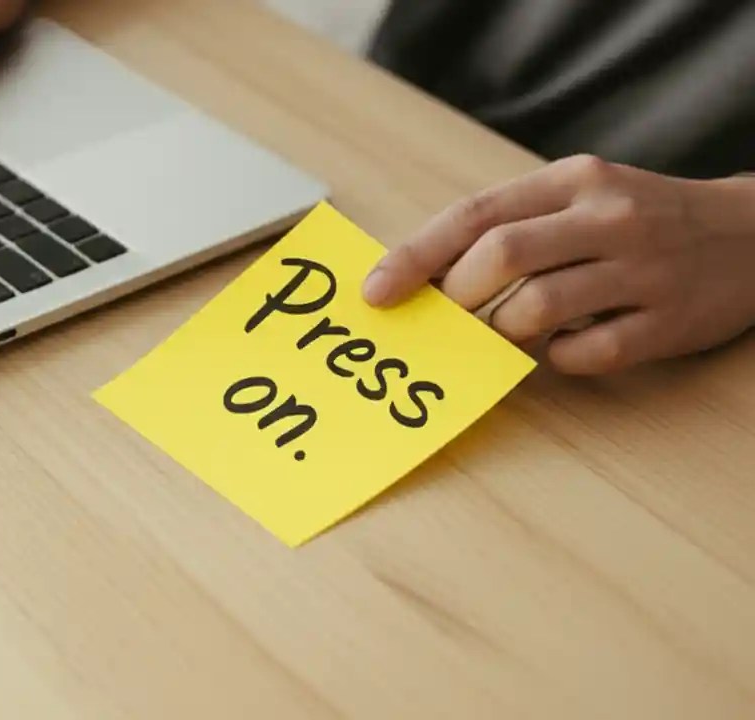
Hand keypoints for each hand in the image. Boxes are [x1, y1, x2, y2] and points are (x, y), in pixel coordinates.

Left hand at [361, 155, 754, 374]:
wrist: (753, 237)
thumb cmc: (637, 220)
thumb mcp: (578, 197)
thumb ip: (510, 225)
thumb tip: (423, 277)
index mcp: (574, 181)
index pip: (476, 214)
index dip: (416, 256)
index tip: (375, 292)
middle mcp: (608, 218)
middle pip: (502, 255)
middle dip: (455, 297)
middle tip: (443, 320)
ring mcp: (642, 270)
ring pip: (537, 309)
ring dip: (500, 332)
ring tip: (503, 333)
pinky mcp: (667, 323)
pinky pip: (586, 355)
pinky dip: (556, 360)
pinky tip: (561, 348)